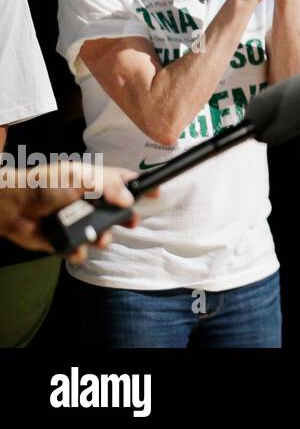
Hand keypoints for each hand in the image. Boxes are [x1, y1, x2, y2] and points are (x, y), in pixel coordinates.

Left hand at [0, 162, 160, 263]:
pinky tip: (74, 248)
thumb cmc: (45, 184)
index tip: (156, 192)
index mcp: (94, 182)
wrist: (12, 208)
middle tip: (131, 223)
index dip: (141, 186)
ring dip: (103, 238)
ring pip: (102, 234)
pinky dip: (79, 252)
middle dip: (126, 219)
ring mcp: (78, 222)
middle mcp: (89, 203)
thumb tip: (129, 200)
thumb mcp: (78, 176)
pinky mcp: (65, 241)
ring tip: (97, 238)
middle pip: (118, 212)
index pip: (124, 182)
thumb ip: (106, 185)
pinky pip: (80, 250)